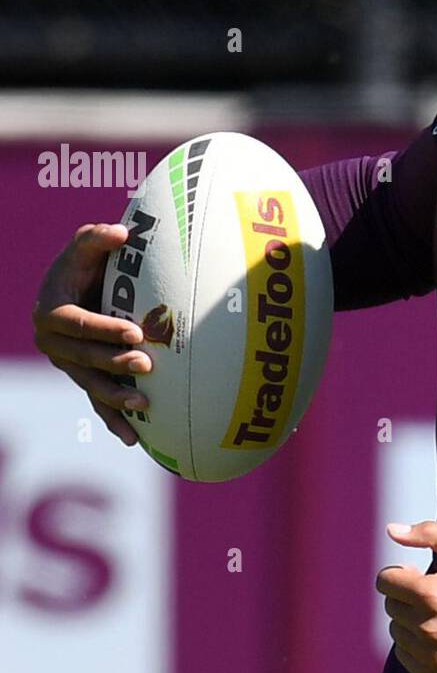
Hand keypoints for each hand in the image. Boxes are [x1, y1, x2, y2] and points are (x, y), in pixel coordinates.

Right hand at [31, 223, 152, 444]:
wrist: (78, 287)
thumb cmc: (86, 263)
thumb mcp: (86, 246)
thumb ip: (98, 237)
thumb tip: (123, 233)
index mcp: (52, 312)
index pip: (80, 324)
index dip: (106, 329)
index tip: (135, 332)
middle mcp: (53, 344)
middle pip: (85, 358)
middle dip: (115, 364)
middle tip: (147, 365)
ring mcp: (67, 365)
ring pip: (90, 384)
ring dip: (116, 398)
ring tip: (145, 405)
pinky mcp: (82, 379)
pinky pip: (96, 403)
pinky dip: (113, 421)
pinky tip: (134, 439)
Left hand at [376, 521, 436, 672]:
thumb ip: (430, 533)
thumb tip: (391, 530)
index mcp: (429, 593)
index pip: (385, 581)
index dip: (400, 574)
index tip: (416, 575)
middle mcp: (424, 626)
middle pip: (391, 606)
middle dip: (406, 597)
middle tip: (434, 595)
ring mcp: (427, 654)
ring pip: (397, 632)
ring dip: (410, 621)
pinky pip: (405, 656)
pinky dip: (415, 646)